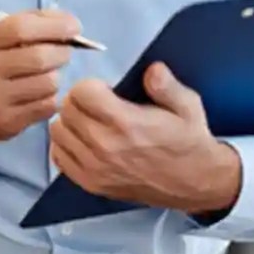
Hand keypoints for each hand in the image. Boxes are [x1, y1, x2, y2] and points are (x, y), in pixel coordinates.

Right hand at [0, 10, 83, 155]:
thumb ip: (29, 23)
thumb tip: (66, 21)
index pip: (22, 28)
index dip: (54, 25)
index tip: (74, 26)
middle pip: (40, 57)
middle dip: (62, 52)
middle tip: (64, 52)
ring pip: (49, 82)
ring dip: (56, 76)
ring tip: (47, 75)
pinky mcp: (8, 123)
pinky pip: (48, 105)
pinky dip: (51, 97)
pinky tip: (40, 94)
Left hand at [48, 63, 241, 214]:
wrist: (195, 182)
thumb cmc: (189, 142)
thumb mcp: (188, 106)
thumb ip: (166, 85)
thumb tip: (151, 69)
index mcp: (127, 123)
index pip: (83, 92)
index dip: (92, 85)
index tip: (105, 89)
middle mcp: (105, 146)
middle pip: (67, 110)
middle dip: (80, 100)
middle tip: (97, 103)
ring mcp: (95, 168)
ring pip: (58, 132)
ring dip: (70, 122)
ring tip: (90, 121)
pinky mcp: (91, 184)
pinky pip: (59, 157)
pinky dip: (66, 145)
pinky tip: (84, 141)